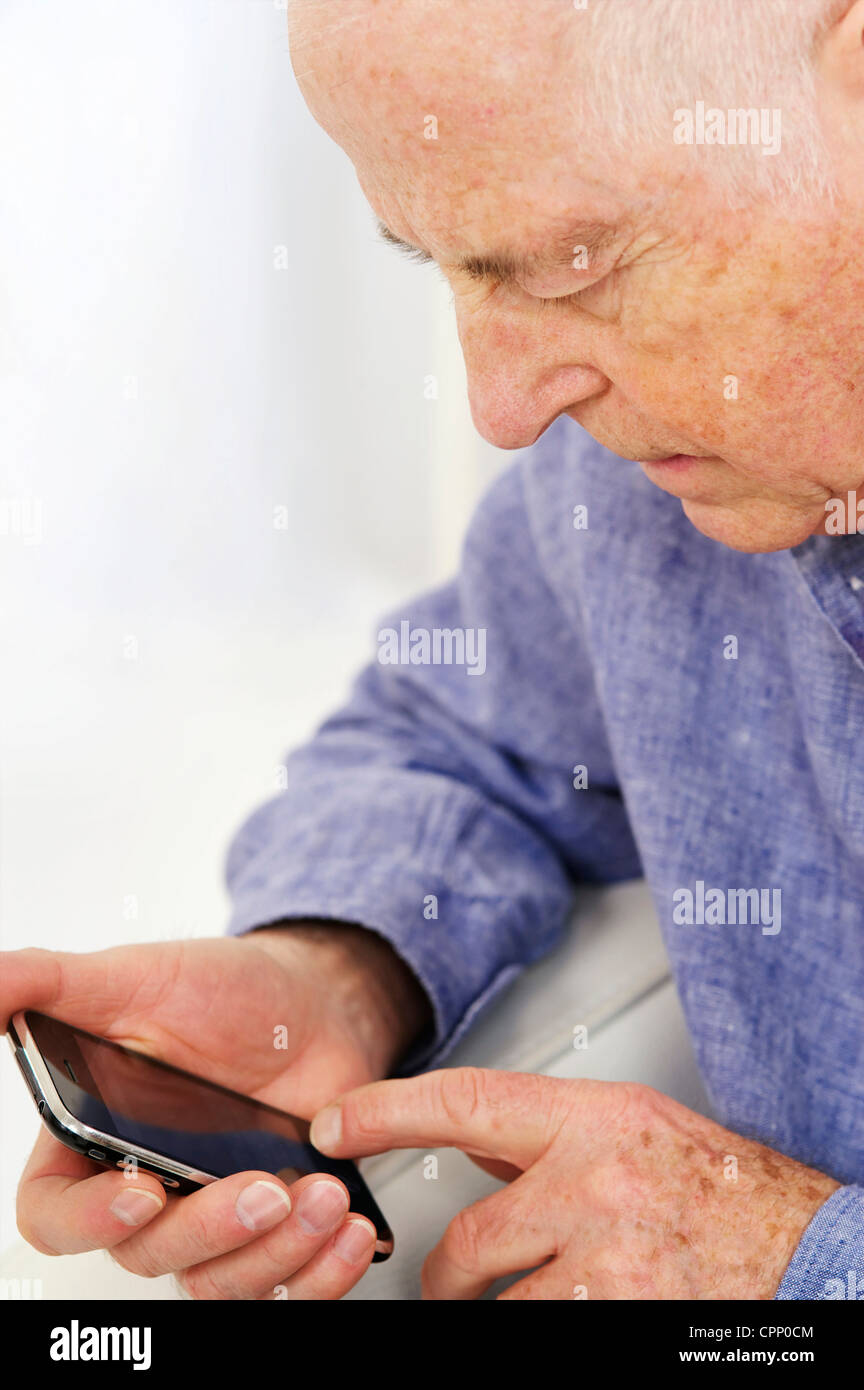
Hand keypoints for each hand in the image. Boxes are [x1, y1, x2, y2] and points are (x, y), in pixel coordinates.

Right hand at [2, 924, 429, 1298]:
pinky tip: (348, 1229)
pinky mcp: (278, 1230)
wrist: (318, 998)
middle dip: (210, 1231)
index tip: (142, 1191)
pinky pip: (287, 1286)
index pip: (54, 1213)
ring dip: (275, 1255)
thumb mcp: (132, 975)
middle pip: (147, 1256)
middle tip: (268, 1189)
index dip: (86, 1219)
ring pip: (217, 1283)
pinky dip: (321, 1272)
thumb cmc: (223, 988)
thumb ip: (46, 983)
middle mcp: (150, 1189)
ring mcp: (216, 1215)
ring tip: (321, 1196)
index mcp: (94, 1138)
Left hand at [309, 1068, 840, 1299]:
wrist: (805, 1251)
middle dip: (445, 1275)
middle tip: (444, 1284)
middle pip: (468, 1237)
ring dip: (501, 1312)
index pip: (466, 1099)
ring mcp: (604, 1257)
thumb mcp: (633, 1129)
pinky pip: (536, 1329)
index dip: (388, 1109)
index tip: (335, 1120)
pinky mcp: (615, 1316)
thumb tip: (470, 1136)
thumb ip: (549, 1136)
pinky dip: (541, 1323)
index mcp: (594, 1119)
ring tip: (533, 1301)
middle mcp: (593, 1181)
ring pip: (499, 1302)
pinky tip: (581, 1304)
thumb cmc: (723, 1190)